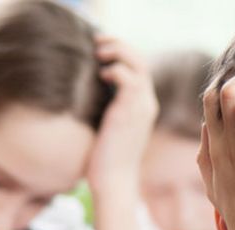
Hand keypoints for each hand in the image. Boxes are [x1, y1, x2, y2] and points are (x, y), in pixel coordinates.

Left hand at [86, 35, 157, 198]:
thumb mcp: (108, 129)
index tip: (101, 50)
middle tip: (98, 42)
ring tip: (98, 51)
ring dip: (117, 51)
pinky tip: (101, 73)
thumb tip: (88, 94)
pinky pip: (128, 77)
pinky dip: (115, 68)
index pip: (140, 69)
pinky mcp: (129, 111)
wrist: (113, 182)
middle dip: (120, 45)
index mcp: (143, 107)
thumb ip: (106, 109)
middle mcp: (147, 104)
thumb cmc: (106, 161)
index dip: (123, 54)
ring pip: (137, 63)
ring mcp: (141, 107)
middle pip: (141, 60)